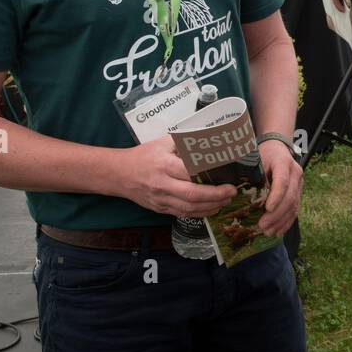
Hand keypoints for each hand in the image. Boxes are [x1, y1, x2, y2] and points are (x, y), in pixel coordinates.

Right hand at [117, 135, 235, 216]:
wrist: (118, 174)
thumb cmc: (143, 156)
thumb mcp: (163, 143)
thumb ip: (184, 141)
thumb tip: (209, 138)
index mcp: (164, 165)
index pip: (190, 172)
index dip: (210, 176)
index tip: (226, 175)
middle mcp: (162, 184)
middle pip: (192, 194)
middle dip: (216, 196)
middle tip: (232, 192)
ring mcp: (161, 199)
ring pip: (189, 208)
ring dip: (211, 206)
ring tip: (226, 200)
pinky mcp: (160, 208)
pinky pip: (182, 214)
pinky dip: (200, 213)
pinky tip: (212, 209)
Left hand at [257, 139, 302, 236]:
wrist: (277, 146)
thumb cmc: (262, 153)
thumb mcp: (255, 159)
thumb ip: (252, 175)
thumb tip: (238, 195)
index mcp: (283, 162)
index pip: (283, 181)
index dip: (276, 196)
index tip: (267, 209)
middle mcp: (295, 173)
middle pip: (290, 197)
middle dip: (277, 214)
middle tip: (263, 226)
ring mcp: (299, 183)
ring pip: (294, 205)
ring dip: (281, 221)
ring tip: (268, 232)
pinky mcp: (299, 192)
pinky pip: (295, 209)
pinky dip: (286, 222)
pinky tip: (278, 231)